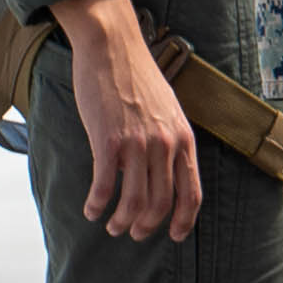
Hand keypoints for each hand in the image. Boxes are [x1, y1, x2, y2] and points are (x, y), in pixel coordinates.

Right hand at [56, 0, 204, 244]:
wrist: (113, 47)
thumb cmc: (137, 77)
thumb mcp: (168, 110)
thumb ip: (170, 140)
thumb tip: (164, 170)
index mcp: (183, 139)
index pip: (192, 192)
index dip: (183, 220)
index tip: (173, 235)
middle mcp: (165, 144)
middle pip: (160, 203)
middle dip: (146, 226)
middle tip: (132, 233)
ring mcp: (137, 143)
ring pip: (134, 201)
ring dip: (121, 221)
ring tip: (111, 227)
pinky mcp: (108, 140)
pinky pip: (104, 186)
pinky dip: (96, 205)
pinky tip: (91, 210)